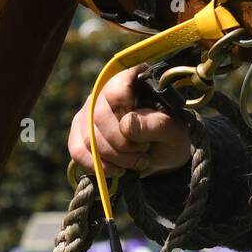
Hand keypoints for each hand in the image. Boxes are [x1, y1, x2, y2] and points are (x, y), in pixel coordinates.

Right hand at [67, 64, 192, 177]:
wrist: (161, 153)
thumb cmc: (169, 136)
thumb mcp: (174, 131)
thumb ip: (155, 124)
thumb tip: (127, 124)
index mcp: (130, 81)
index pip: (116, 91)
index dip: (127, 115)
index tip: (145, 135)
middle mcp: (103, 92)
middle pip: (99, 117)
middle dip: (124, 144)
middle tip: (145, 152)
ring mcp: (88, 112)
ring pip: (89, 137)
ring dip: (115, 157)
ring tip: (137, 161)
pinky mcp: (79, 133)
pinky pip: (77, 151)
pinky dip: (99, 166)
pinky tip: (118, 170)